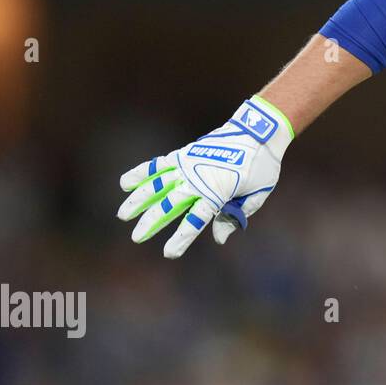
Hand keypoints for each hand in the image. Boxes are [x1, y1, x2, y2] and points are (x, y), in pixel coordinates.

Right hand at [117, 95, 293, 257]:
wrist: (258, 131)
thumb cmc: (262, 166)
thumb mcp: (256, 195)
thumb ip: (235, 216)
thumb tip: (218, 238)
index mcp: (218, 192)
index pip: (195, 220)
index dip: (181, 238)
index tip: (169, 253)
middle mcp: (198, 178)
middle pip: (169, 204)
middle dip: (152, 222)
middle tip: (137, 237)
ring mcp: (188, 164)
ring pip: (157, 184)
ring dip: (139, 199)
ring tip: (123, 214)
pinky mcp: (184, 154)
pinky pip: (158, 164)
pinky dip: (142, 173)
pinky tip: (125, 183)